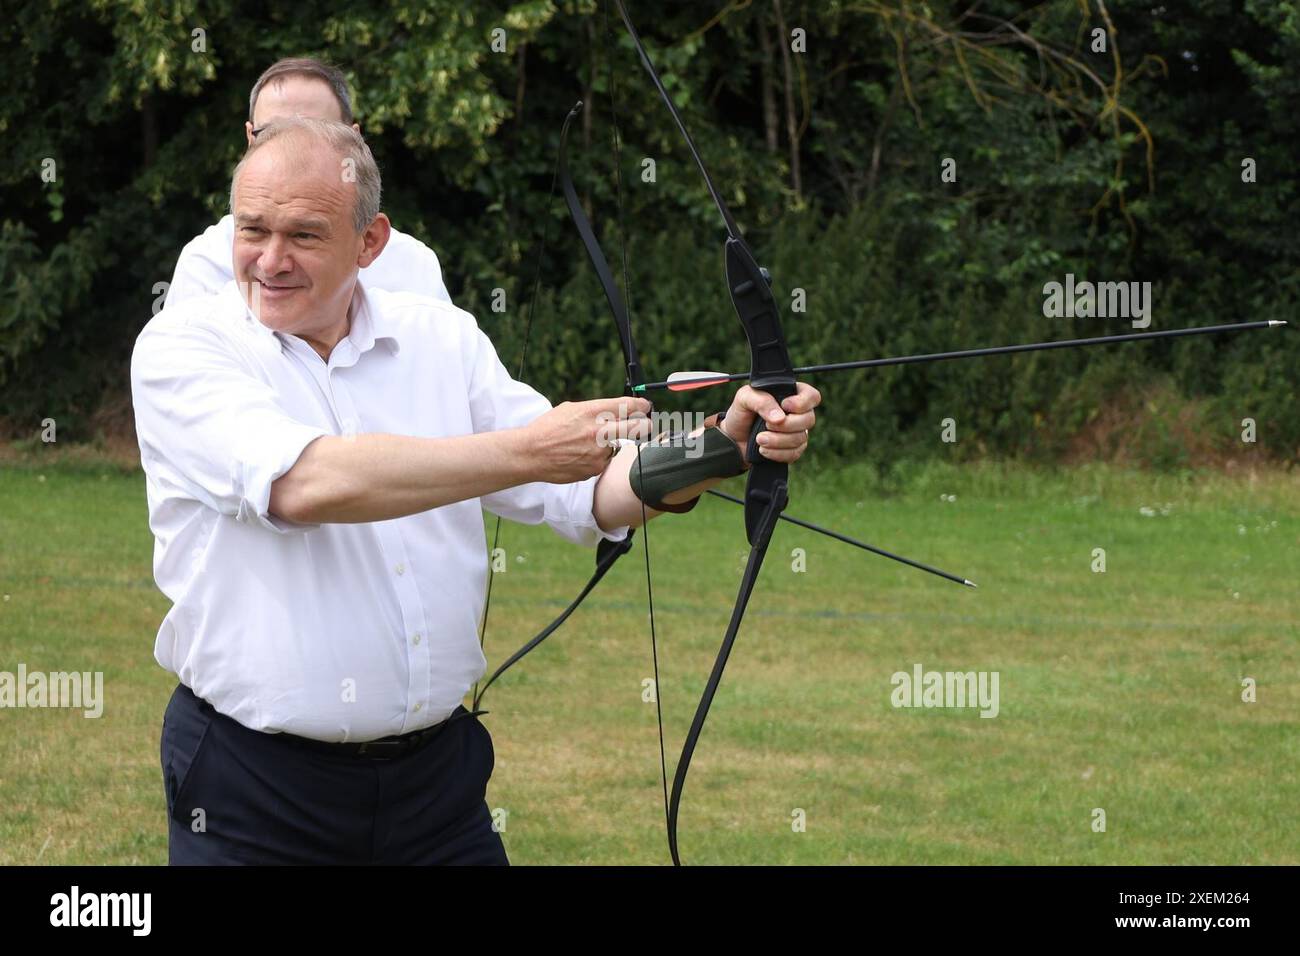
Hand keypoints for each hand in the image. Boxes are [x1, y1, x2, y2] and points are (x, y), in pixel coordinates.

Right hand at [521, 397, 652, 482]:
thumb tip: (616, 411)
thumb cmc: (548, 428)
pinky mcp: (595, 468)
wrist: (531, 454)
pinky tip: (577, 455)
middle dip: (645, 425)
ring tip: (583, 445)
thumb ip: (595, 410)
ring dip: (607, 445)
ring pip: (616, 447)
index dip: (642, 406)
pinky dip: (595, 459)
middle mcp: (599, 431)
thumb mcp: (571, 409)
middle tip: (645, 425)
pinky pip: (602, 461)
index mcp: (593, 411)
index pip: (629, 406)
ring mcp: (599, 452)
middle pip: (639, 427)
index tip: (645, 407)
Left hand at [718, 382, 819, 464]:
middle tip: (766, 425)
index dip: (802, 402)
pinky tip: (763, 450)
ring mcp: (797, 432)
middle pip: (809, 419)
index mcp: (790, 395)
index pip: (812, 396)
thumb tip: (780, 418)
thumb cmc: (740, 414)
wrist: (732, 439)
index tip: (785, 406)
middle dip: (787, 425)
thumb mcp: (744, 398)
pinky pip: (794, 454)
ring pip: (801, 438)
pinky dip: (777, 453)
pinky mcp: (792, 449)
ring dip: (778, 441)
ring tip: (759, 439)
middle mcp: (797, 413)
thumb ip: (762, 401)